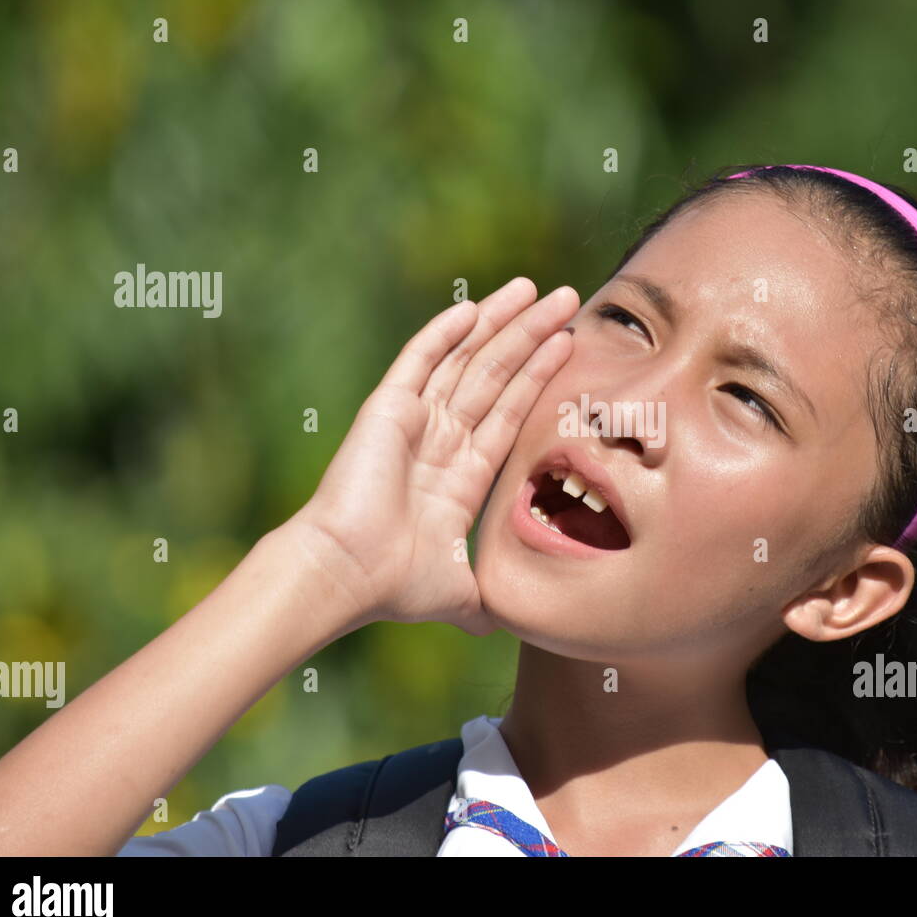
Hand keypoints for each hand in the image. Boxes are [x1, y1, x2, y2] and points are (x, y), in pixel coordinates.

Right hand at [287, 278, 578, 636]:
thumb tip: (505, 626)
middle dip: (532, 336)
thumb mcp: (459, 592)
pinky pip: (420, 360)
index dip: (539, 376)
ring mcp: (414, 420)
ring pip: (467, 359)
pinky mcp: (387, 409)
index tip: (569, 343)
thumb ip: (484, 600)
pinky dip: (445, 333)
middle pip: (496, 374)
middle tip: (568, 298)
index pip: (510, 411)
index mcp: (461, 473)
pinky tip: (474, 307)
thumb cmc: (395, 587)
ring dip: (502, 323)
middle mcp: (441, 439)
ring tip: (537, 289)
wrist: (346, 575)